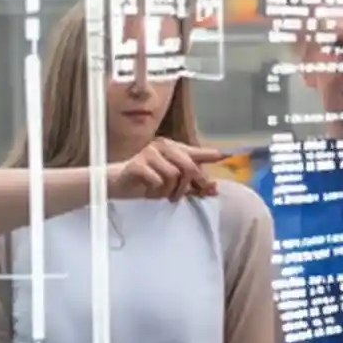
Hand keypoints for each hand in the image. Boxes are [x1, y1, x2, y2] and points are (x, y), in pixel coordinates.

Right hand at [108, 138, 225, 200]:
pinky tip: (148, 191)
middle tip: (176, 196)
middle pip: (188, 167)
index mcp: (172, 148)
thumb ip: (192, 185)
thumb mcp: (172, 185)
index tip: (225, 155)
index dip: (210, 155)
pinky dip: (155, 191)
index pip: (195, 152)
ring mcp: (149, 153)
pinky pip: (157, 180)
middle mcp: (162, 146)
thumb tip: (214, 188)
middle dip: (186, 186)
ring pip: (173, 176)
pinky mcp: (138, 164)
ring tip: (159, 193)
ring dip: (168, 191)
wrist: (116, 185)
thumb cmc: (146, 183)